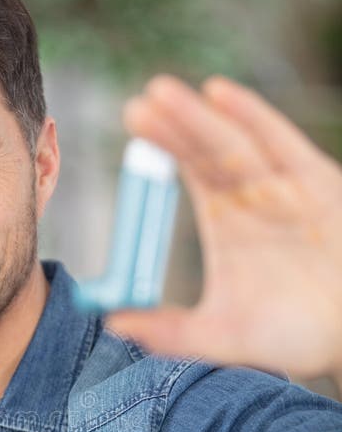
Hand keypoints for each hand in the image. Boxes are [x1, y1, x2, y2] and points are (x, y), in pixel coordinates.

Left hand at [104, 75, 341, 385]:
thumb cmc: (289, 336)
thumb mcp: (220, 336)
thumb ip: (170, 332)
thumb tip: (113, 324)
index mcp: (228, 220)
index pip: (191, 169)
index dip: (163, 145)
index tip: (132, 122)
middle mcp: (254, 196)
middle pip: (207, 149)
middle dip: (174, 125)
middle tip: (136, 107)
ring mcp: (286, 188)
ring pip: (235, 143)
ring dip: (198, 118)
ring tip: (160, 94)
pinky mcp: (318, 186)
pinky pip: (282, 146)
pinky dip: (253, 119)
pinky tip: (220, 95)